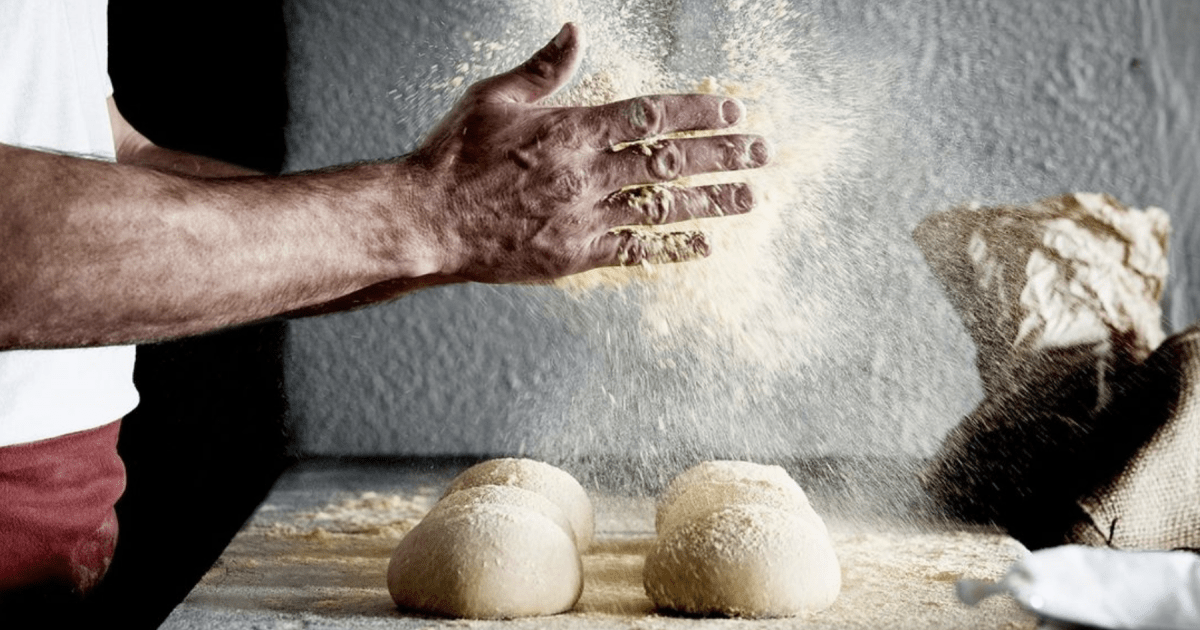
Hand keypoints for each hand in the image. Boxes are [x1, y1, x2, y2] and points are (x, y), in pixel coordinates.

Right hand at [407, 22, 769, 282]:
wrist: (426, 222)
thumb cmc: (454, 156)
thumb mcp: (494, 98)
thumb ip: (543, 68)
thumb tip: (574, 29)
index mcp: (571, 129)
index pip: (652, 115)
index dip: (698, 110)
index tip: (733, 108)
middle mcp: (586, 173)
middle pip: (670, 160)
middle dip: (722, 154)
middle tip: (761, 152)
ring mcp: (584, 218)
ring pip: (662, 207)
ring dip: (711, 202)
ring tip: (749, 197)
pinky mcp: (574, 256)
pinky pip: (635, 251)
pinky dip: (671, 247)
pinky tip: (702, 244)